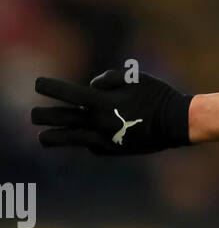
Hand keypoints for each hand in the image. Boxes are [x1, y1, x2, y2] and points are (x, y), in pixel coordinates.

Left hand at [32, 69, 191, 154]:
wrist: (176, 122)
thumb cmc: (157, 95)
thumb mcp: (135, 78)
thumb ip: (109, 78)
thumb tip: (91, 86)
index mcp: (103, 102)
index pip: (68, 94)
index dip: (50, 87)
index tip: (38, 84)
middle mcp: (98, 122)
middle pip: (62, 119)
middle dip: (44, 116)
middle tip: (33, 115)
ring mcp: (103, 138)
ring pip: (70, 138)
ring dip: (53, 137)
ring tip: (42, 138)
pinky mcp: (111, 149)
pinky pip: (91, 144)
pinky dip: (87, 138)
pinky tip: (88, 136)